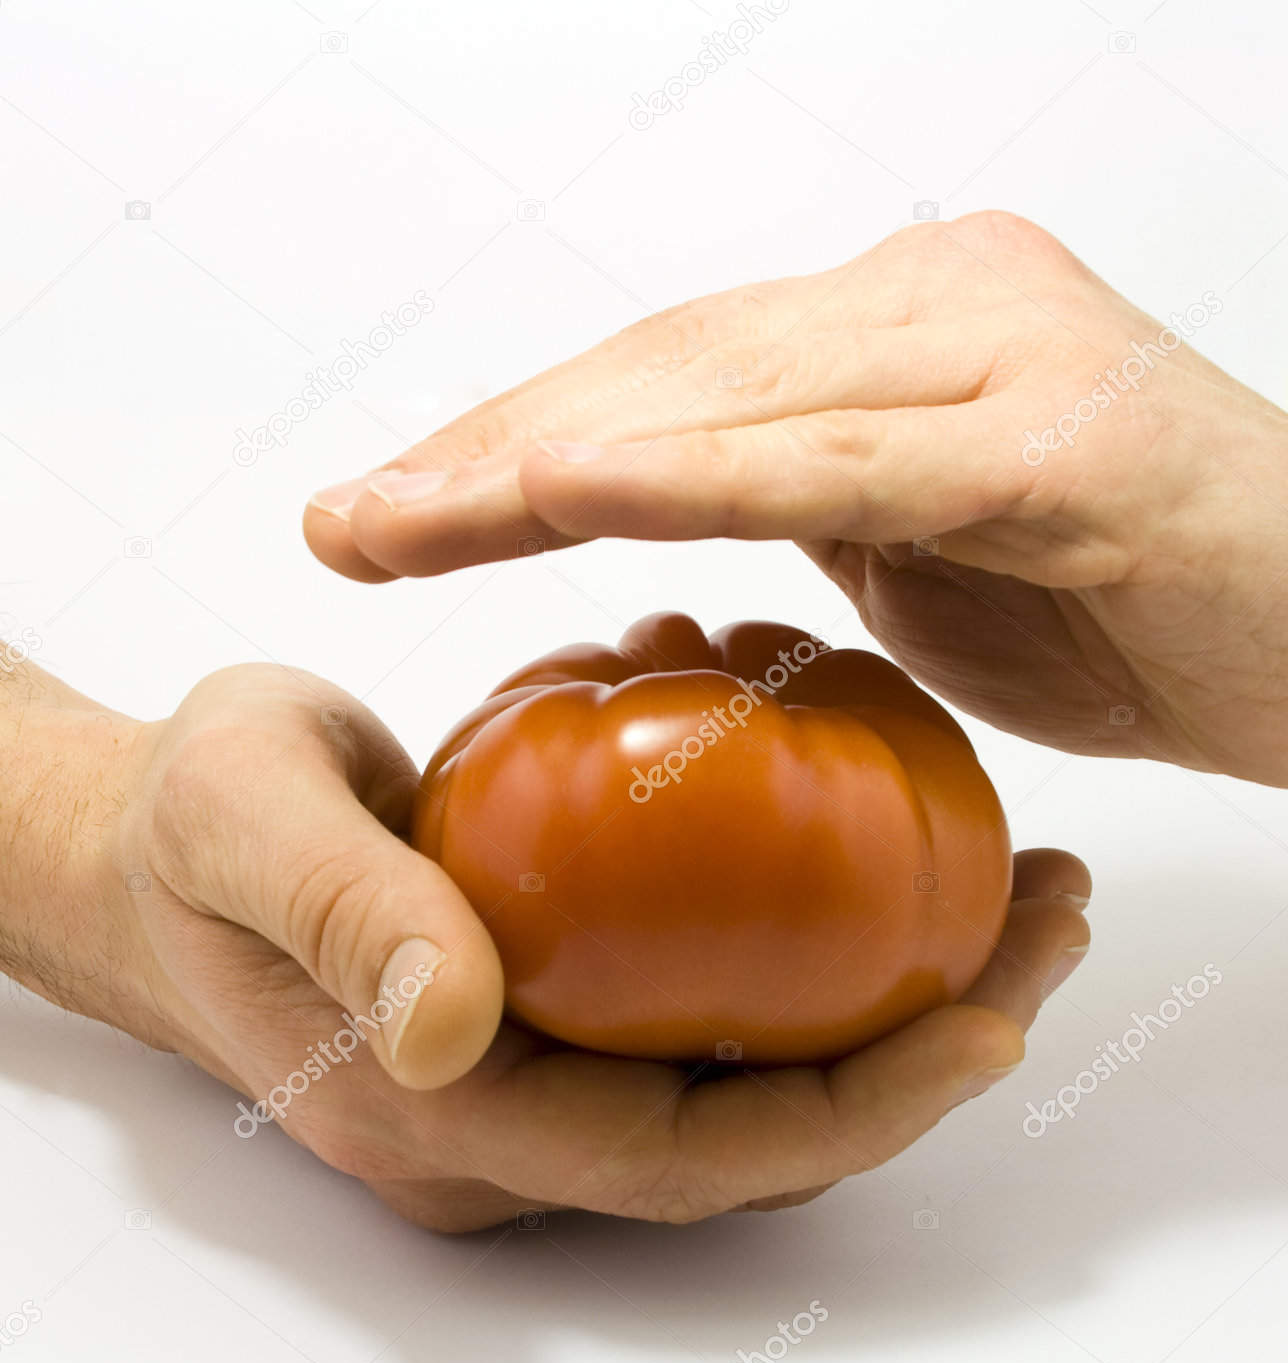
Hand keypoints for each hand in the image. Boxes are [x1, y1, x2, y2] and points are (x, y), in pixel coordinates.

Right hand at [4, 663, 1088, 1230]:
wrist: (147, 849)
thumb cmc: (189, 832)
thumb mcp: (249, 825)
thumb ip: (344, 916)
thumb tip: (449, 1021)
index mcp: (450, 1119)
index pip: (688, 1159)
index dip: (854, 1112)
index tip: (989, 1024)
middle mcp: (515, 1132)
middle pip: (759, 1138)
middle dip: (925, 1057)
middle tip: (1046, 923)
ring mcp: (541, 1087)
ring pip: (752, 1082)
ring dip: (895, 1001)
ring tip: (1007, 884)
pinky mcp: (559, 1026)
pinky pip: (714, 1020)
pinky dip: (815, 953)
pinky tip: (876, 851)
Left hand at [305, 210, 1287, 787]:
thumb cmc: (1140, 613)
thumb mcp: (930, 564)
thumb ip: (815, 509)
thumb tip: (687, 519)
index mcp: (895, 334)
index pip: (667, 383)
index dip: (513, 444)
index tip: (386, 517)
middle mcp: (937, 302)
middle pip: (668, 370)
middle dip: (490, 452)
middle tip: (347, 522)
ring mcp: (1003, 354)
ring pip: (738, 398)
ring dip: (556, 459)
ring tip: (409, 517)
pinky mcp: (1064, 443)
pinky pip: (858, 463)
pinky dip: (716, 476)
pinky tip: (584, 489)